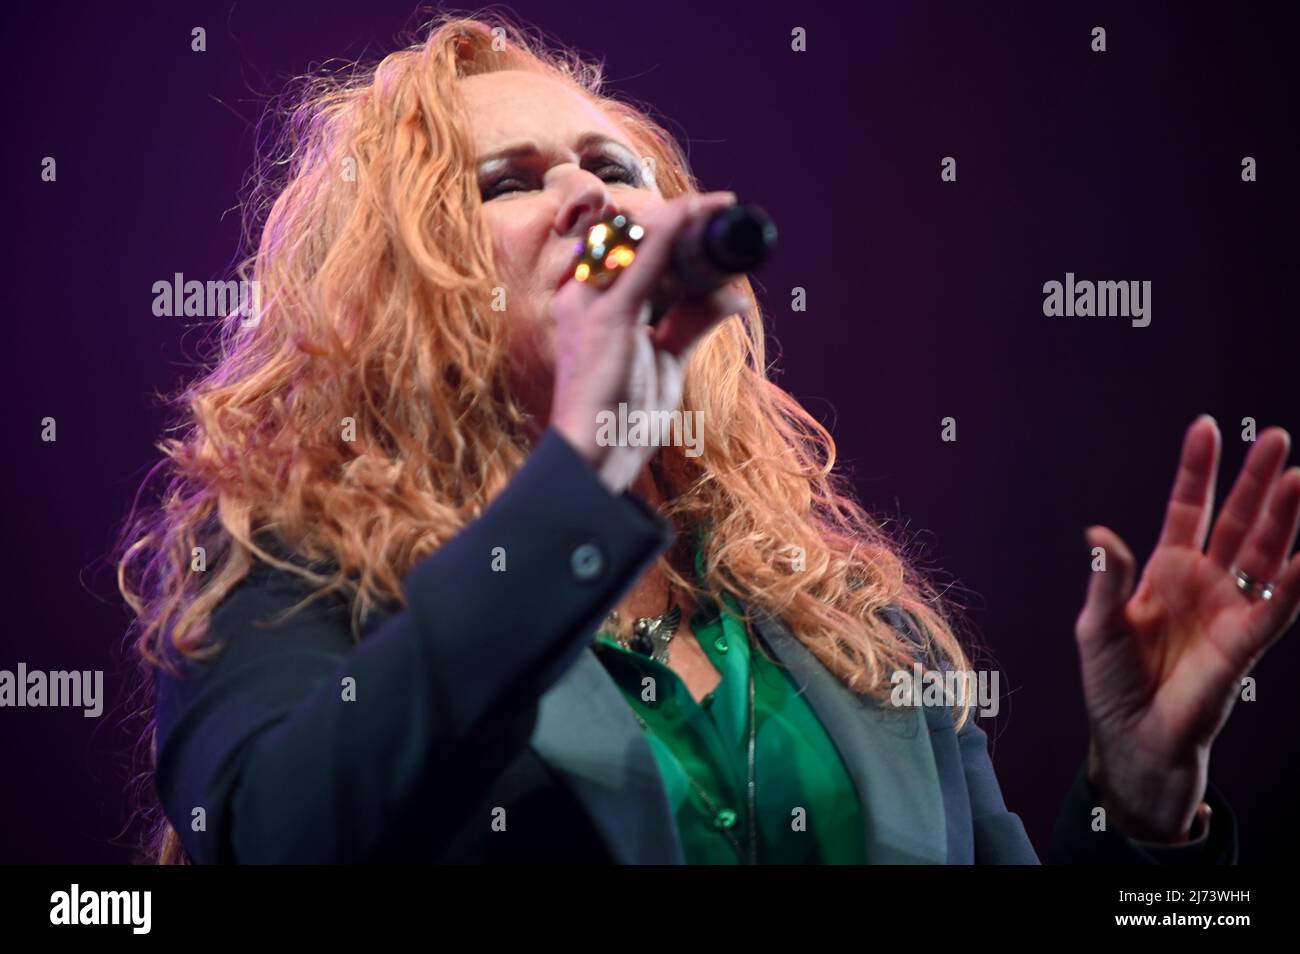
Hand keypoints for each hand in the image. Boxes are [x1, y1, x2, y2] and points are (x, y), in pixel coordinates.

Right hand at [549, 191, 745, 492]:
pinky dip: (674, 229)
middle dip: (680, 219)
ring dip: (683, 218)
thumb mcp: (667, 361)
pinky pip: (646, 257)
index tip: (710, 215)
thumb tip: (731, 296)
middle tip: (722, 210)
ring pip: (638, 235)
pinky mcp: (609, 314)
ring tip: (720, 209)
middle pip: (631, 234)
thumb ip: (691, 323)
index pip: (626, 247)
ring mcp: (592, 301)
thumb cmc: (622, 419)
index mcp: (591, 303)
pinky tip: (698, 211)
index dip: (668, 226)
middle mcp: (584, 294)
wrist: (597, 458)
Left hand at [1074, 415, 1299, 841]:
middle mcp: (1204, 582)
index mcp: (1166, 570)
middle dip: (1257, 480)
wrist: (1131, 737)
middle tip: (1278, 438)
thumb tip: (1099, 535)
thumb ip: (1106, 579)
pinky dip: (1291, 583)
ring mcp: (1228, 610)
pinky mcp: (1243, 644)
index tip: (1206, 427)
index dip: (1198, 470)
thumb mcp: (1098, 623)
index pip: (1189, 507)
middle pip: (1239, 520)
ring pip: (1264, 553)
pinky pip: (1274, 608)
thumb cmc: (1111, 682)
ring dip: (1283, 518)